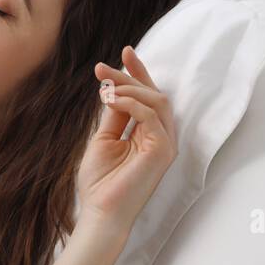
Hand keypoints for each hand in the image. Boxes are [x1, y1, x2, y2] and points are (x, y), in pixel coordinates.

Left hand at [75, 46, 177, 232]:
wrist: (100, 212)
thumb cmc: (100, 182)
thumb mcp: (103, 139)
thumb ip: (114, 116)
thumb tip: (114, 90)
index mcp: (147, 134)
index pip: (148, 98)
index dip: (138, 73)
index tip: (124, 52)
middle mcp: (161, 137)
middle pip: (154, 94)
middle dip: (131, 75)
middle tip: (102, 68)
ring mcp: (165, 144)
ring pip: (156, 100)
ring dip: (129, 88)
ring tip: (104, 89)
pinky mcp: (163, 151)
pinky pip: (152, 116)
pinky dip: (132, 103)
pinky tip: (112, 101)